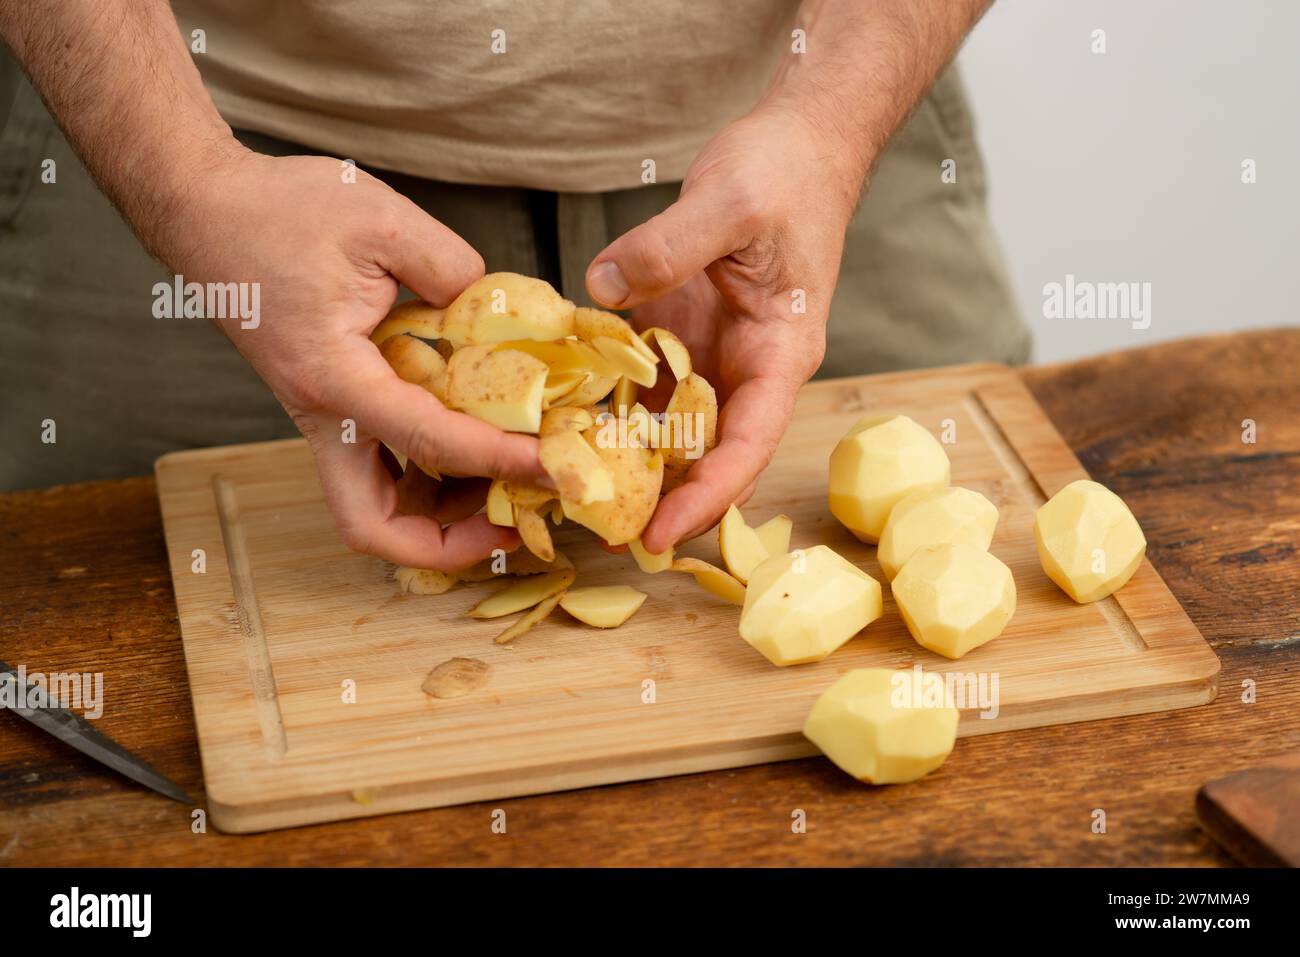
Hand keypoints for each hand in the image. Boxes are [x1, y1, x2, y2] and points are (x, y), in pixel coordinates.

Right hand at [156, 149, 547, 569]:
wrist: (205, 209)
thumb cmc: (278, 211)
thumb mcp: (380, 221)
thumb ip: (451, 268)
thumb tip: (497, 315)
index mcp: (332, 377)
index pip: (427, 441)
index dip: (498, 459)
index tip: (552, 465)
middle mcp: (320, 413)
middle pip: (371, 524)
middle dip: (444, 543)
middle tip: (512, 522)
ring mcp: (319, 414)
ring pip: (372, 502)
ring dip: (438, 512)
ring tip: (506, 484)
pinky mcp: (327, 403)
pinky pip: (378, 462)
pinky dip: (426, 470)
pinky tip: (472, 439)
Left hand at [585, 105, 864, 552]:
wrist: (796, 145)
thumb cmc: (784, 174)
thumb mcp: (728, 202)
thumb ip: (668, 246)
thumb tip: (601, 291)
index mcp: (779, 351)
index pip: (749, 443)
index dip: (708, 496)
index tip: (663, 532)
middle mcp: (747, 367)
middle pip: (710, 454)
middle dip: (664, 499)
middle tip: (600, 532)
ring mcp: (712, 354)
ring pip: (673, 430)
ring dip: (631, 464)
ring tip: (573, 493)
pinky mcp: (681, 335)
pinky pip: (644, 386)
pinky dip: (610, 409)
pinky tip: (563, 427)